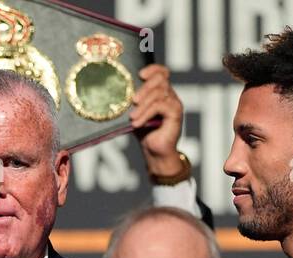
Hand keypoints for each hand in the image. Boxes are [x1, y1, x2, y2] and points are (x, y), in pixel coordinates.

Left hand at [130, 63, 184, 179]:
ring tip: (132, 117)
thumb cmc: (145, 132)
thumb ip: (133, 101)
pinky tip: (137, 123)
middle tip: (133, 100)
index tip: (140, 75)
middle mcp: (170, 95)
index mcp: (161, 92)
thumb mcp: (136, 113)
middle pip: (160, 79)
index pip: (162, 72)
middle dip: (144, 88)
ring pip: (159, 93)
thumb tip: (116, 91)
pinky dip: (146, 113)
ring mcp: (174, 103)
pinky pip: (160, 105)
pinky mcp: (176, 113)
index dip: (153, 69)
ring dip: (143, 105)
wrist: (154, 152)